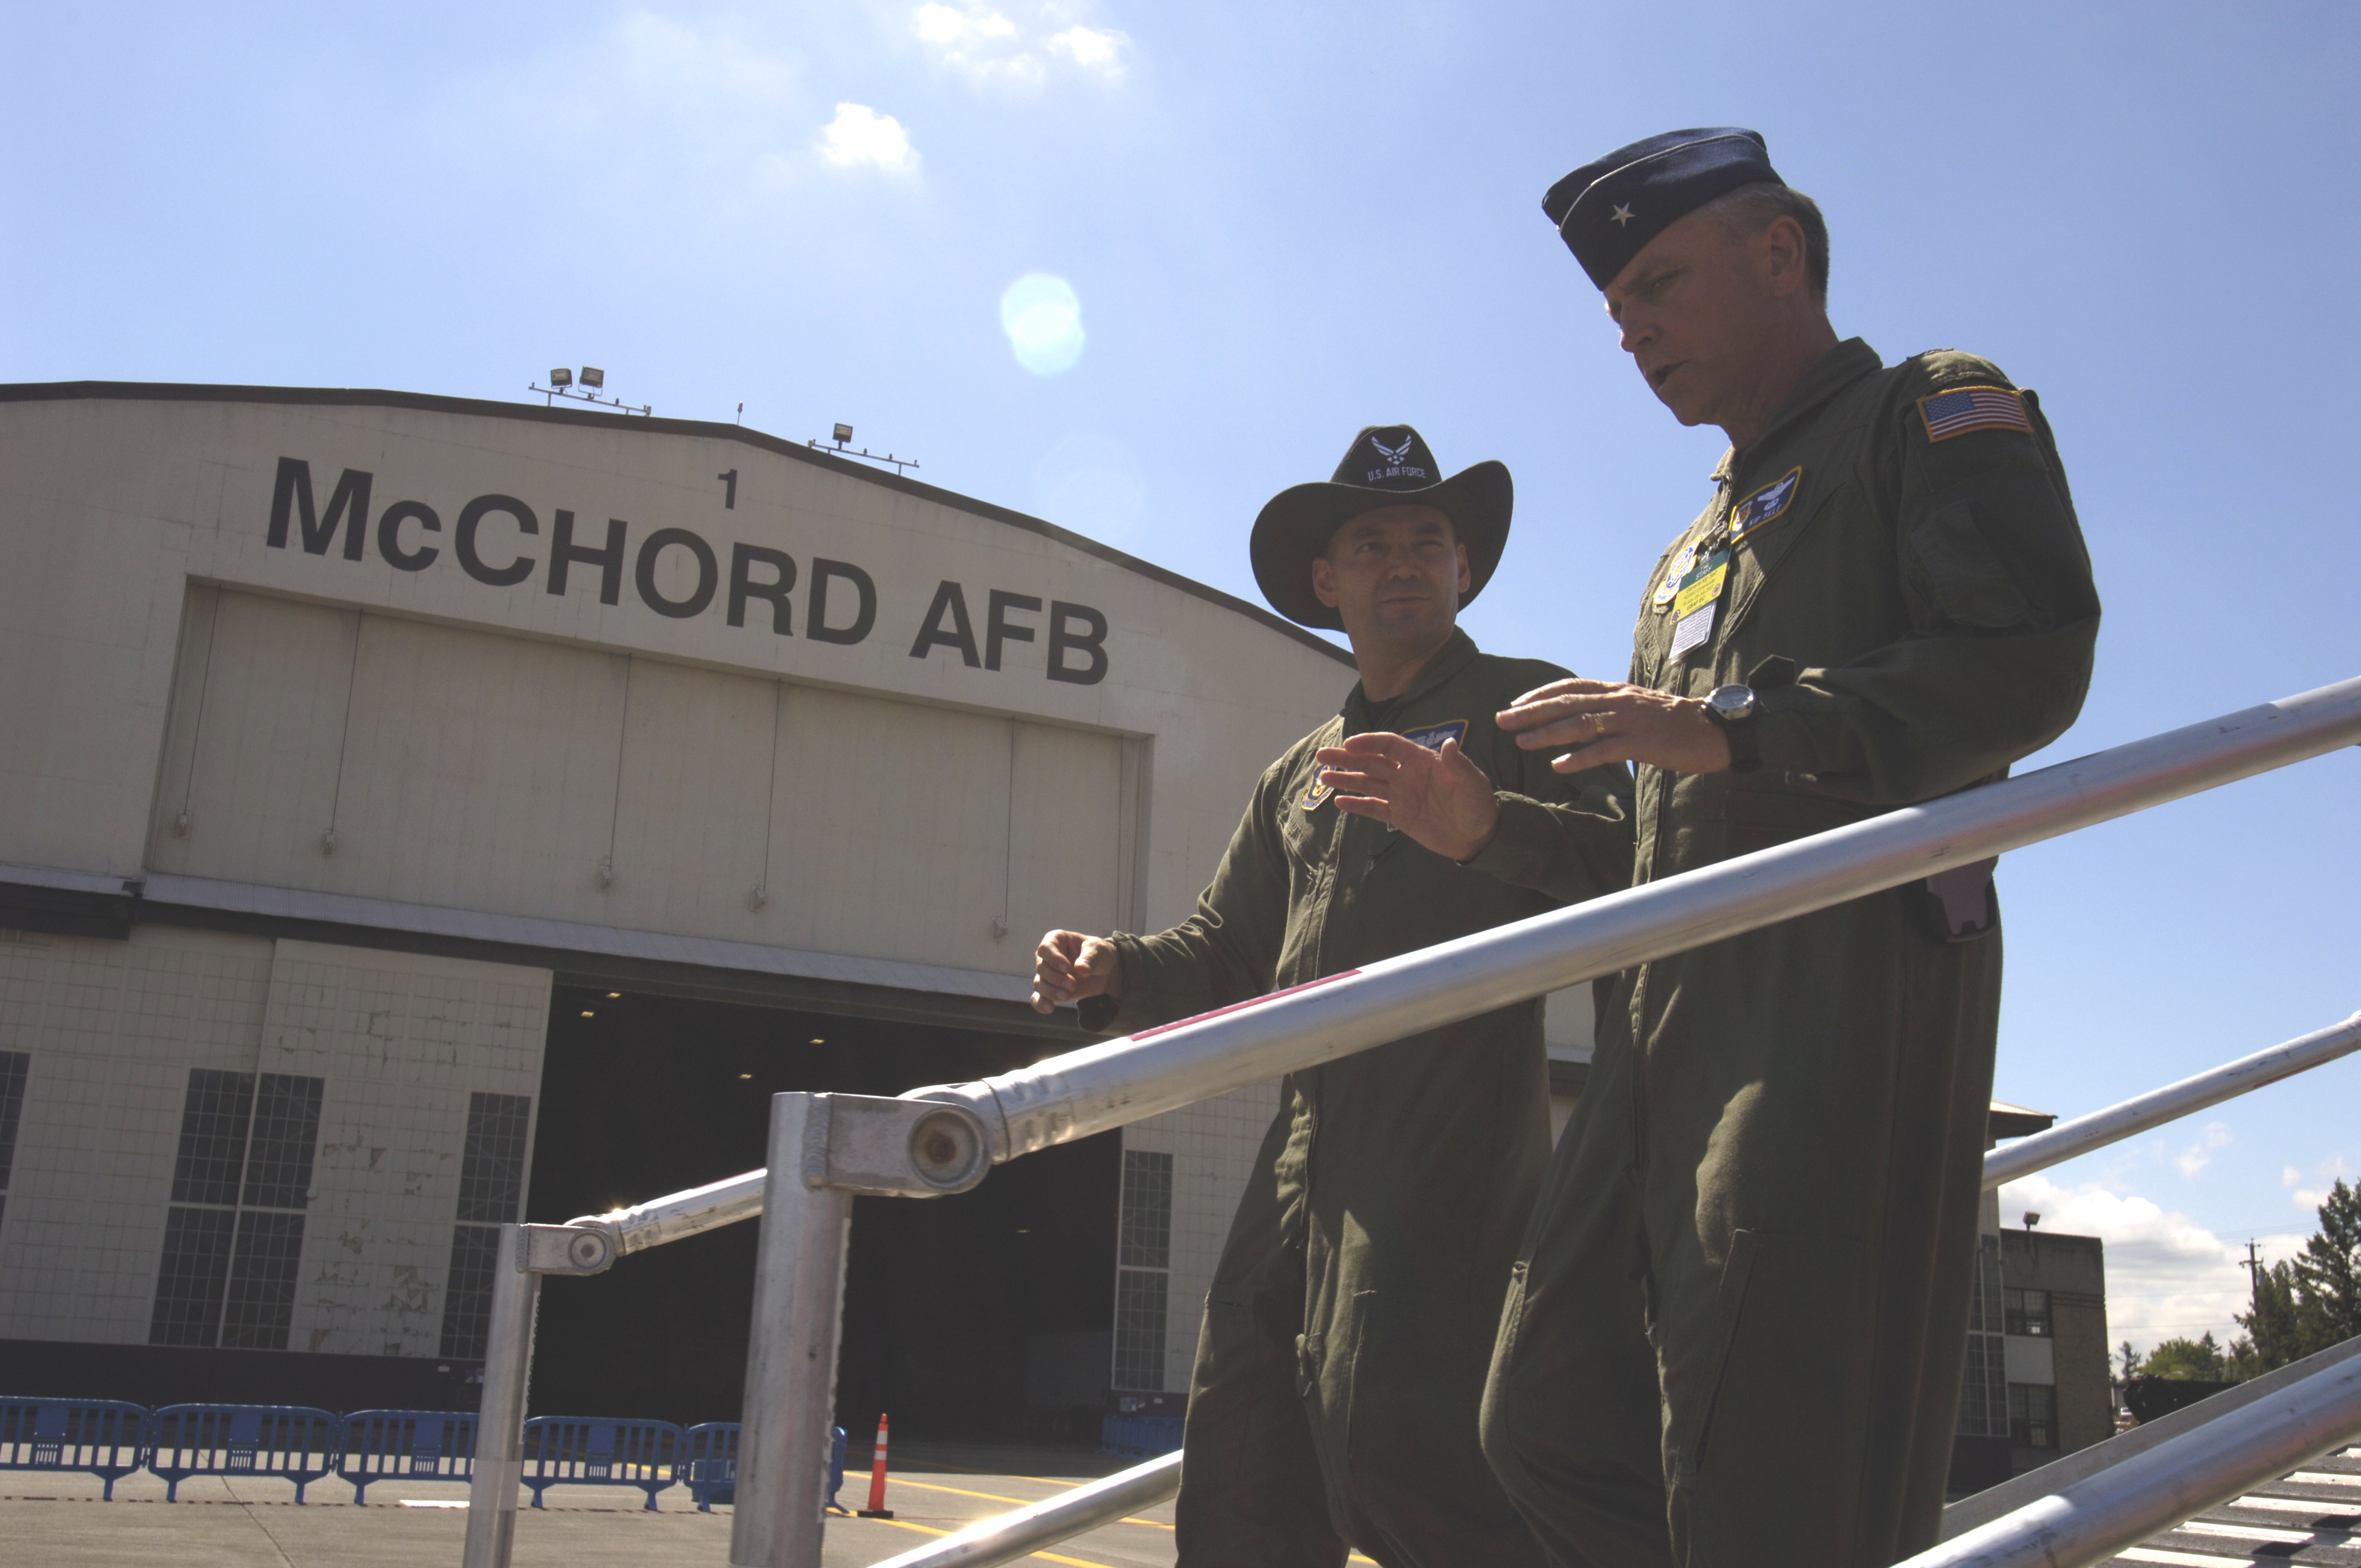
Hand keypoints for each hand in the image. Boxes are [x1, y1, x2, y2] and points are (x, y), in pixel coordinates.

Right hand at [1032, 929, 1123, 1013]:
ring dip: (1051, 991)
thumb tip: (1081, 969)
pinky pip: (1038, 999)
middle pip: (1041, 968)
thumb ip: (1090, 958)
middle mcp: (1047, 957)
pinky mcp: (1050, 991)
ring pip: (1039, 984)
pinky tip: (1050, 1008)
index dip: (1053, 958)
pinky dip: (1041, 1004)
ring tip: (1067, 995)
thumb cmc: (1099, 954)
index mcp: (1056, 940)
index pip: (1046, 948)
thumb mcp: (1099, 951)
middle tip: (1073, 985)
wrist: (1106, 972)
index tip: (1067, 968)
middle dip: (1056, 978)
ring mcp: (1047, 975)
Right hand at [1310, 734, 1500, 860]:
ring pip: (1367, 783)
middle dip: (1346, 758)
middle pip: (1371, 761)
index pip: (1390, 745)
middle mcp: (1407, 774)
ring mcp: (1401, 794)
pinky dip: (1357, 805)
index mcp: (1422, 761)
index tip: (1349, 744)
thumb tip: (1449, 743)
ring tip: (1323, 776)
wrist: (1479, 837)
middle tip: (1322, 755)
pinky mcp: (1399, 816)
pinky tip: (1339, 803)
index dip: (1369, 742)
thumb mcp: (1473, 784)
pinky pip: (1373, 808)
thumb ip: (1459, 764)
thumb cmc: (1479, 805)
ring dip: (1346, 779)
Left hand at [1496, 677, 1731, 775]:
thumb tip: (1582, 714)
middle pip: (1568, 703)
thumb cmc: (1675, 722)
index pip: (1572, 687)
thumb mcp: (1639, 708)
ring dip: (1547, 734)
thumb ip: (1611, 708)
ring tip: (1520, 742)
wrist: (1715, 730)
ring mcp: (1631, 721)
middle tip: (1502, 719)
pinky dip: (1580, 758)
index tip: (1515, 702)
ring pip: (1581, 724)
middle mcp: (1620, 701)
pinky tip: (1558, 766)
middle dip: (1531, 711)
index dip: (1541, 694)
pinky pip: (1605, 750)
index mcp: (1618, 691)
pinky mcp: (1643, 742)